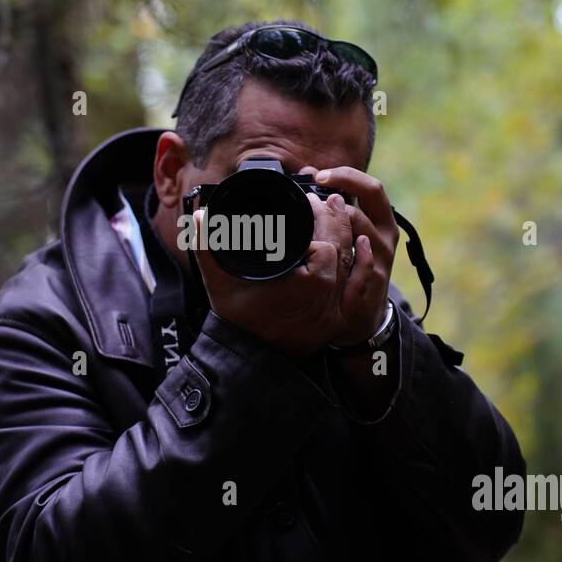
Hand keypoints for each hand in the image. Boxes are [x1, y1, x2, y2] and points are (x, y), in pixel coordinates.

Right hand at [194, 190, 355, 357]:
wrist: (248, 362)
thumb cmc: (234, 321)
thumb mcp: (220, 281)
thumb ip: (207, 246)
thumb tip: (197, 215)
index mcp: (309, 283)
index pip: (325, 239)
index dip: (318, 215)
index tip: (307, 200)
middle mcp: (328, 297)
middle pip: (342, 246)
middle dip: (333, 219)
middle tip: (324, 199)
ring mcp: (335, 311)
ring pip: (352, 264)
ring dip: (347, 236)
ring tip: (339, 213)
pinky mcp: (337, 321)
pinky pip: (360, 289)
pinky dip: (363, 266)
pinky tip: (363, 244)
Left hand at [314, 166, 399, 344]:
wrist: (363, 315)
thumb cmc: (352, 266)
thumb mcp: (352, 231)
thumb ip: (337, 205)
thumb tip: (308, 173)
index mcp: (383, 222)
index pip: (371, 189)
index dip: (346, 177)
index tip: (319, 176)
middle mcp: (384, 240)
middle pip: (354, 212)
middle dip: (324, 209)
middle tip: (302, 207)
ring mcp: (378, 262)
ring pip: (347, 235)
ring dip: (322, 230)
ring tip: (304, 231)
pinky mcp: (368, 282)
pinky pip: (346, 261)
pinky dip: (327, 254)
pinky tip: (313, 254)